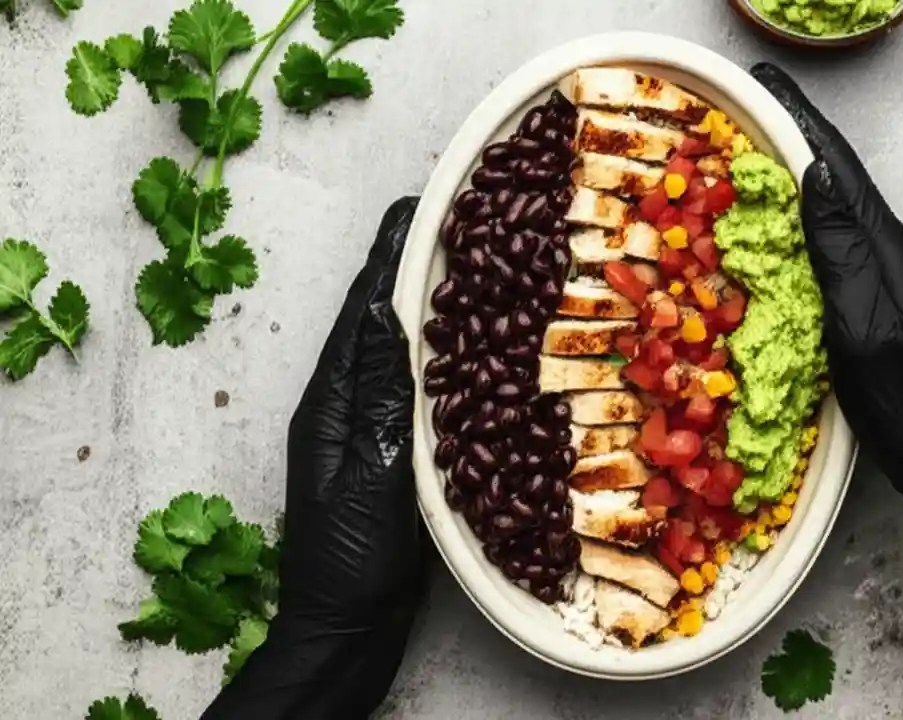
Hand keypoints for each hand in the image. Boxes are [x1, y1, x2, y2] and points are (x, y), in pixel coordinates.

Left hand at [203, 197, 427, 718]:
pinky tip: (482, 351)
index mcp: (333, 400)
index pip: (363, 311)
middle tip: (459, 224)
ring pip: (405, 353)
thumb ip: (379, 397)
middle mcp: (348, 404)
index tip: (420, 206)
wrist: (343, 631)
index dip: (391, 256)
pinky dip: (450, 360)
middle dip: (414, 269)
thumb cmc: (348, 565)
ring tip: (477, 268)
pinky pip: (423, 391)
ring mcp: (370, 430)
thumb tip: (385, 313)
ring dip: (435, 308)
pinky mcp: (396, 456)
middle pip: (383, 322)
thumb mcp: (368, 476)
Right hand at [751, 64, 902, 646]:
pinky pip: (842, 252)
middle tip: (750, 113)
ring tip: (760, 162)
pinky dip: (810, 230)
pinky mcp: (890, 312)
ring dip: (802, 183)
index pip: (839, 169)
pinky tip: (789, 239)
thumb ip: (839, 252)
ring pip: (841, 217)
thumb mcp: (865, 328)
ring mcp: (897, 284)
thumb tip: (815, 175)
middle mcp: (897, 256)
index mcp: (889, 251)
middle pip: (841, 184)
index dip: (801, 121)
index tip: (764, 82)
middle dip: (797, 141)